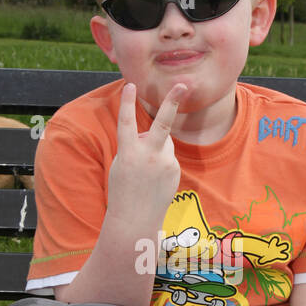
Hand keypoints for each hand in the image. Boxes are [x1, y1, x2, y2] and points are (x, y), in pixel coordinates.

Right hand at [107, 80, 185, 222]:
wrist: (135, 220)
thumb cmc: (123, 190)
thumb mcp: (121, 164)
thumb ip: (136, 145)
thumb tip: (154, 135)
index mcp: (128, 152)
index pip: (127, 123)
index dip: (127, 103)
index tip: (130, 85)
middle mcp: (148, 155)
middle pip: (162, 124)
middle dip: (172, 102)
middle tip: (183, 84)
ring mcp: (164, 163)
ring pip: (163, 142)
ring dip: (156, 148)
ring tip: (146, 172)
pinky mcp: (174, 170)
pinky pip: (168, 156)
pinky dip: (161, 162)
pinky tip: (154, 180)